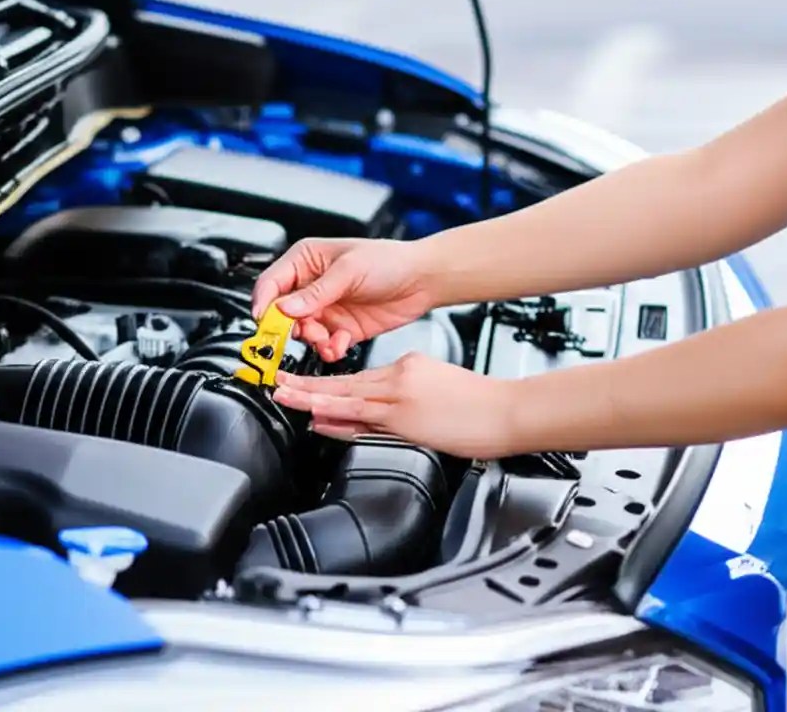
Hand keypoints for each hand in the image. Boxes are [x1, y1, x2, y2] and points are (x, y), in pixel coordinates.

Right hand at [252, 238, 435, 361]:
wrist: (423, 279)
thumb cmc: (389, 260)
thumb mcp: (349, 271)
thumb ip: (316, 292)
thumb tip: (285, 308)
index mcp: (306, 261)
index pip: (272, 283)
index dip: (264, 303)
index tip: (264, 321)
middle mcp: (312, 286)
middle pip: (283, 313)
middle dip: (291, 327)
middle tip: (303, 333)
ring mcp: (326, 309)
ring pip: (303, 333)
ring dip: (313, 340)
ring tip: (328, 339)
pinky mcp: (340, 329)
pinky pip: (324, 345)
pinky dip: (329, 349)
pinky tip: (340, 344)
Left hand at [272, 353, 514, 458]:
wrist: (506, 411)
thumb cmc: (480, 404)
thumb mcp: (438, 383)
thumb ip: (409, 391)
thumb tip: (385, 410)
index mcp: (407, 366)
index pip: (361, 379)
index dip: (331, 384)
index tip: (309, 387)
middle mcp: (399, 376)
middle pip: (345, 383)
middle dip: (309, 386)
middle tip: (280, 385)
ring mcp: (400, 397)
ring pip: (346, 397)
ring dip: (312, 398)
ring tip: (287, 398)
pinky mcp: (405, 417)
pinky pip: (363, 417)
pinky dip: (337, 417)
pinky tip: (318, 419)